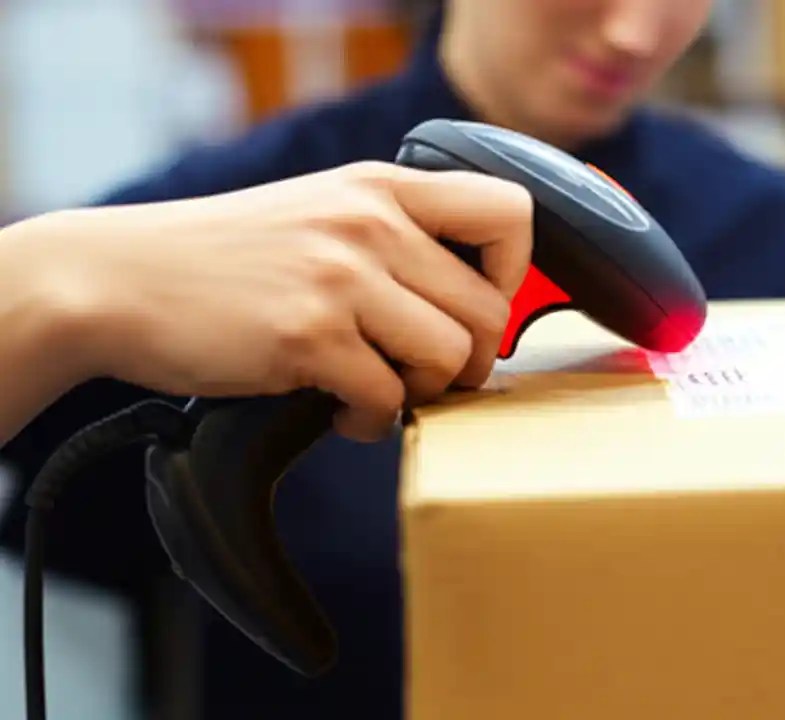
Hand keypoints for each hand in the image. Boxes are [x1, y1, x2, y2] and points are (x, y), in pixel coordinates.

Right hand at [17, 162, 532, 440]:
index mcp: (381, 187)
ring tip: (378, 392)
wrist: (116, 280)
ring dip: (424, 393)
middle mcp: (370, 223)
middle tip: (426, 375)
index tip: (476, 308)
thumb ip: (396, 235)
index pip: (510, 212)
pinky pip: (389, 400)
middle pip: (491, 311)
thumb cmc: (225, 259)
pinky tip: (338, 412)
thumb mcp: (320, 212)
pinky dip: (372, 423)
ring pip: (452, 357)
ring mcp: (340, 277)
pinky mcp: (309, 336)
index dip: (513, 273)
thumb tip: (480, 301)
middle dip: (471, 361)